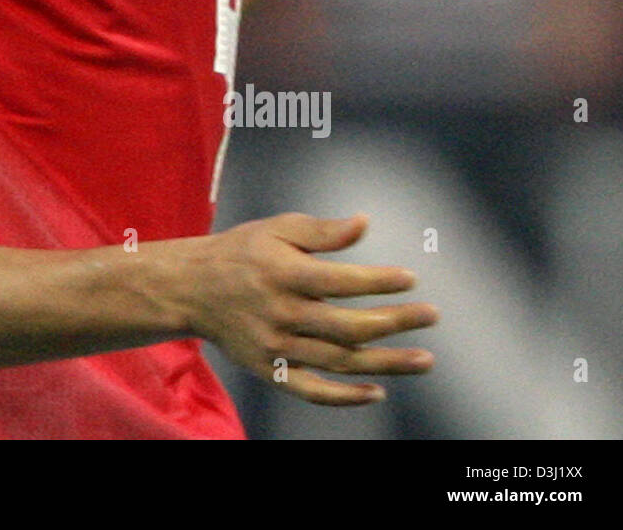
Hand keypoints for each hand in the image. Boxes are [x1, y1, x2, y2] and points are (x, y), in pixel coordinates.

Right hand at [185, 212, 436, 405]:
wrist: (192, 288)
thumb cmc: (241, 252)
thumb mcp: (277, 228)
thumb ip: (321, 231)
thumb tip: (362, 224)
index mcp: (283, 273)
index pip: (340, 281)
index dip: (378, 281)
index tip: (410, 279)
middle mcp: (281, 312)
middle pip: (347, 326)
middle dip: (395, 322)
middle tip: (430, 316)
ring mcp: (276, 346)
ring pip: (339, 361)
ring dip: (386, 363)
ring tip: (423, 359)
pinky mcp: (270, 369)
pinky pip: (312, 390)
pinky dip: (345, 397)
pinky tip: (377, 392)